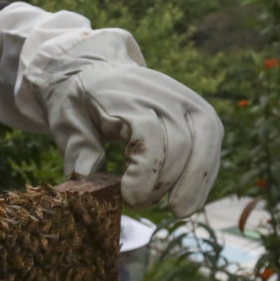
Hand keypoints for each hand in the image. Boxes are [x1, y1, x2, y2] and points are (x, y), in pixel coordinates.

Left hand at [0, 4, 221, 216]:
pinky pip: (212, 143)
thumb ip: (79, 147)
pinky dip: (204, 172)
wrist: (97, 71)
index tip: (130, 198)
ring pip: (205, 141)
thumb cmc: (81, 101)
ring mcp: (186, 100)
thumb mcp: (67, 120)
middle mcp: (163, 94)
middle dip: (164, 181)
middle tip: (141, 204)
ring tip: (180, 210)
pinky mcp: (199, 110)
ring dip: (195, 181)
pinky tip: (192, 196)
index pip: (148, 135)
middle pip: (180, 143)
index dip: (144, 172)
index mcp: (126, 95)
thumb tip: (86, 175)